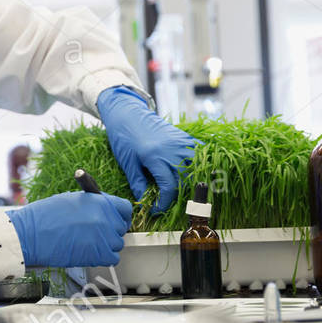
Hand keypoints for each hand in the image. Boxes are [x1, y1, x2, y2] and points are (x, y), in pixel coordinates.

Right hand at [6, 191, 132, 267]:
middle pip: (121, 228)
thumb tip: (104, 212)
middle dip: (110, 231)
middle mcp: (106, 219)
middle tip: (96, 233)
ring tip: (86, 242)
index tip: (115, 219)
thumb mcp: (72, 200)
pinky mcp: (99, 255)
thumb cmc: (45, 216)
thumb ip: (93, 205)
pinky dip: (103, 257)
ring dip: (106, 245)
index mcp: (100, 202)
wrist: (31, 235)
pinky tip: (88, 252)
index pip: (125, 208)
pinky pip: (112, 258)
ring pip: (117, 244)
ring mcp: (104, 238)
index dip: (120, 215)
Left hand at [97, 86, 198, 213]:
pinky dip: (196, 164)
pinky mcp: (183, 137)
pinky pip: (197, 153)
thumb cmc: (124, 137)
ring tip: (177, 188)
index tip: (156, 209)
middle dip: (177, 195)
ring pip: (195, 167)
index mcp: (156, 158)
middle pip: (184, 180)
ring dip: (189, 180)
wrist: (127, 113)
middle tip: (166, 201)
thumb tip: (144, 201)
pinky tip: (188, 172)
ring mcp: (180, 142)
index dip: (164, 203)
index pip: (168, 188)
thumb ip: (138, 183)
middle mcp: (172, 150)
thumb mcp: (127, 163)